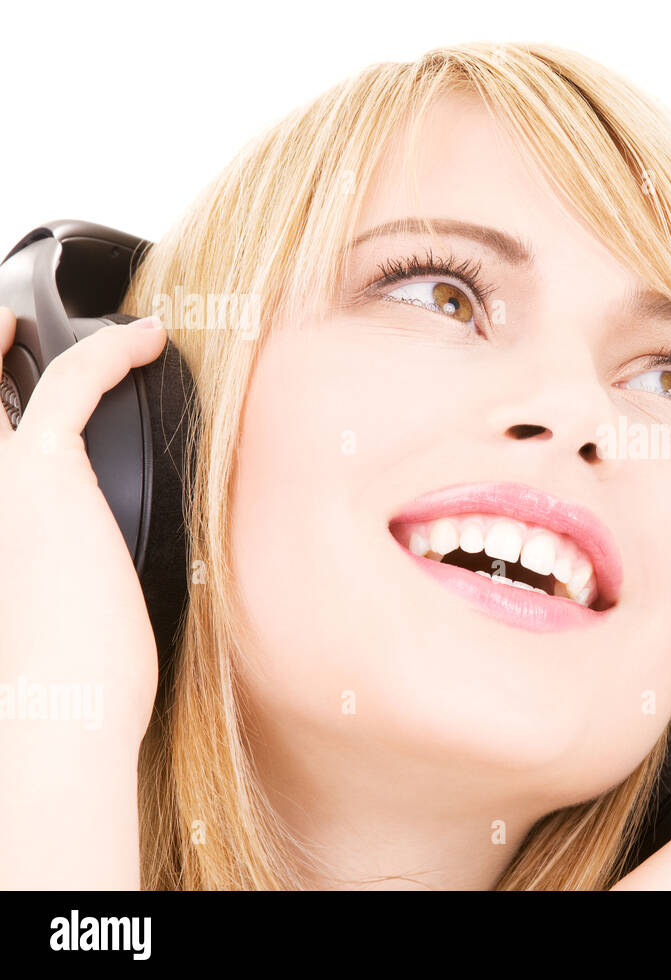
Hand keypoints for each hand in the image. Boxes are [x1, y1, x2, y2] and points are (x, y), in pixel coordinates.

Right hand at [0, 306, 166, 746]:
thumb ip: (56, 565)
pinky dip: (109, 353)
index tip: (9, 377)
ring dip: (45, 348)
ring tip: (109, 333)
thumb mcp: (49, 611)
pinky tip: (148, 341)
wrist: (55, 716)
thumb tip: (97, 568)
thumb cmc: (64, 685)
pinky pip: (73, 384)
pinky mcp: (42, 471)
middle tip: (9, 326)